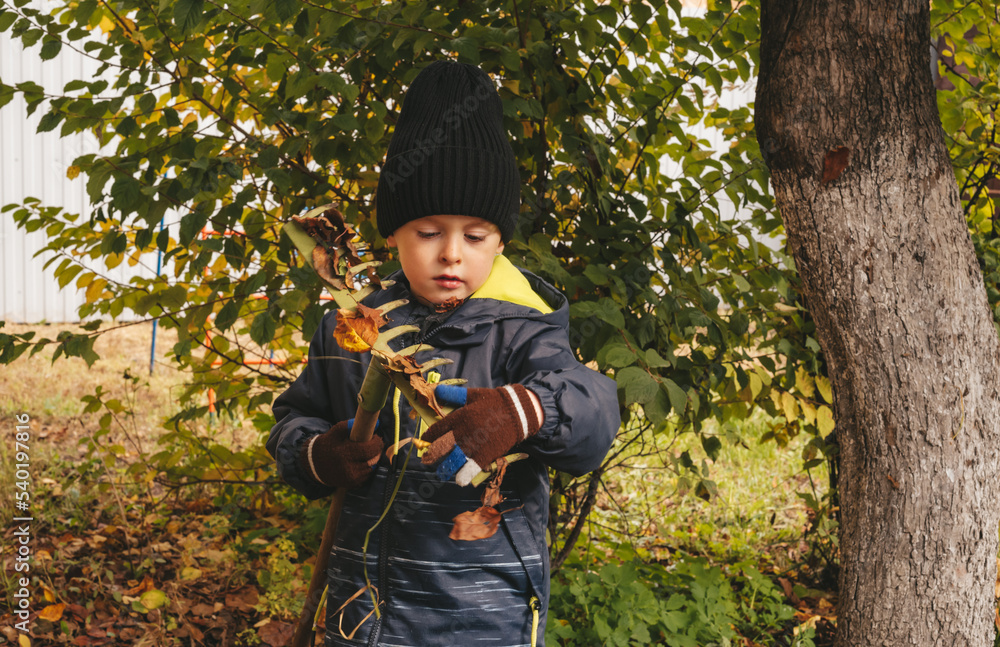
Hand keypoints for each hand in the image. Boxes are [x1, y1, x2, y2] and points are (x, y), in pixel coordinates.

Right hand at [299, 419, 382, 487]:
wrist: (314, 465)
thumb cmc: (328, 445)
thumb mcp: (336, 432)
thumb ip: (352, 425)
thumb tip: (377, 424)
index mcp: (344, 453)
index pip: (369, 449)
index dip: (376, 443)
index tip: (375, 437)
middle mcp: (348, 468)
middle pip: (373, 460)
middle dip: (376, 451)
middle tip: (373, 444)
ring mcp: (350, 478)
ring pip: (371, 468)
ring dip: (372, 460)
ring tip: (365, 453)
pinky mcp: (351, 485)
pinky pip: (367, 476)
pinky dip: (366, 468)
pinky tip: (359, 462)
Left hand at [421, 384, 541, 485]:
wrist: (518, 411)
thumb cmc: (494, 401)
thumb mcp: (472, 395)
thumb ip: (453, 394)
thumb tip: (435, 390)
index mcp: (459, 417)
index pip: (437, 430)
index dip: (428, 436)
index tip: (425, 440)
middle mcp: (464, 433)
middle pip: (441, 447)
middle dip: (431, 455)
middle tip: (427, 459)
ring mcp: (474, 445)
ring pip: (452, 461)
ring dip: (444, 468)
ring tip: (441, 472)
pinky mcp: (486, 455)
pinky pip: (471, 469)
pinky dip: (463, 476)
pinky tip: (459, 480)